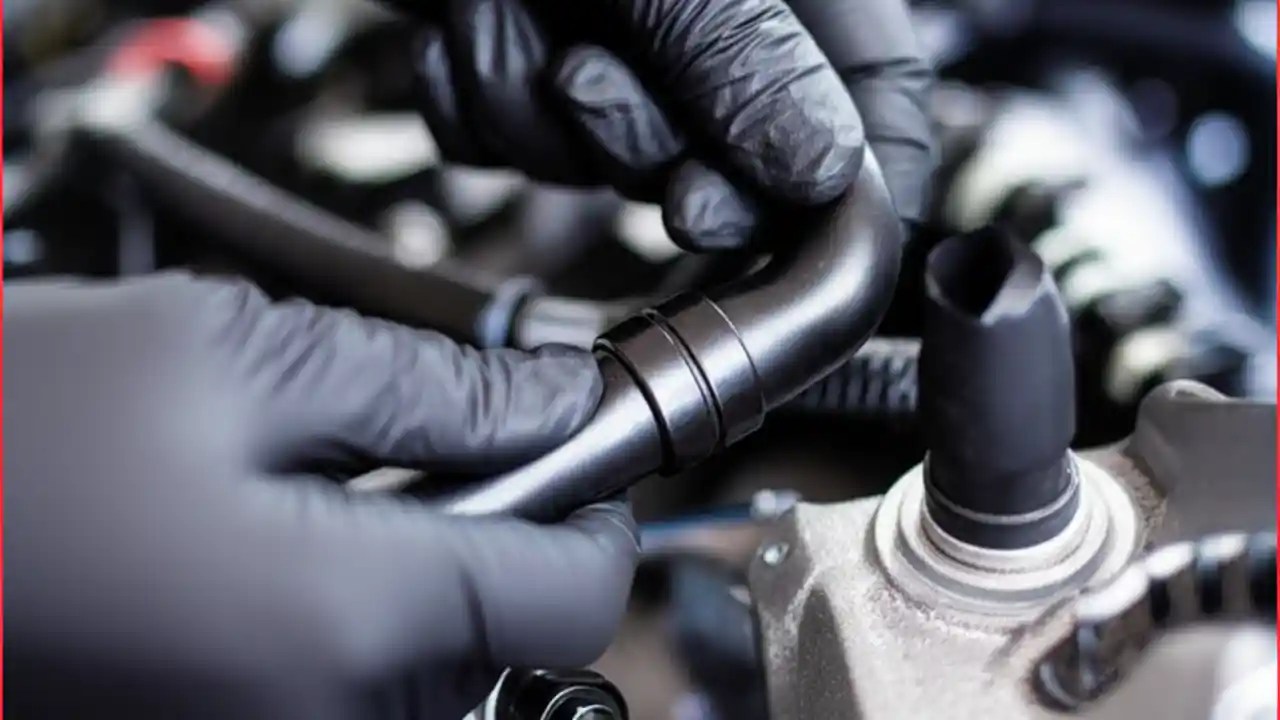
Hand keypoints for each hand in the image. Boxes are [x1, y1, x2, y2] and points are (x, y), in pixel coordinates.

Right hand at [5, 273, 636, 719]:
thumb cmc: (4, 431)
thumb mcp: (232, 355)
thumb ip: (433, 387)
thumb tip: (558, 397)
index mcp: (338, 622)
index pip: (576, 595)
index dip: (598, 509)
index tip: (579, 443)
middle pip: (510, 641)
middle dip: (500, 536)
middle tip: (416, 449)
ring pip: (433, 670)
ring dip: (420, 576)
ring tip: (310, 494)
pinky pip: (346, 690)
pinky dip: (349, 618)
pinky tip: (270, 549)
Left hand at [404, 0, 932, 250]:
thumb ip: (743, 57)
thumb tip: (826, 175)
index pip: (876, 106)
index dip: (856, 197)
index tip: (808, 246)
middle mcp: (711, 25)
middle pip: (726, 167)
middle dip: (638, 143)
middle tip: (583, 78)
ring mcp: (613, 54)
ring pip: (600, 166)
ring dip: (535, 110)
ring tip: (502, 0)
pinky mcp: (518, 74)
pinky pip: (509, 150)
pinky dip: (473, 102)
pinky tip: (458, 20)